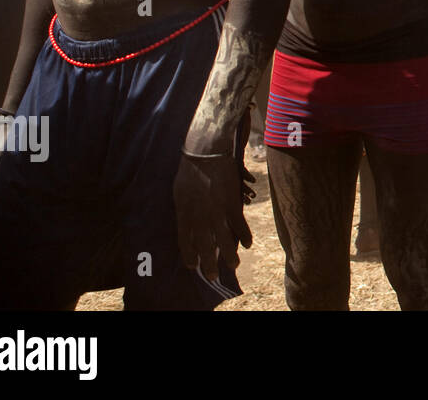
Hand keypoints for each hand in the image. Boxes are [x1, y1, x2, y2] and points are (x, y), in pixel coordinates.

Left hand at [173, 152, 251, 280]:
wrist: (207, 152)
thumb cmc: (192, 168)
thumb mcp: (180, 190)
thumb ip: (184, 208)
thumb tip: (185, 221)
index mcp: (183, 214)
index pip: (185, 242)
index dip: (189, 256)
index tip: (193, 266)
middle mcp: (198, 217)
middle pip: (203, 247)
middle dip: (208, 264)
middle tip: (212, 276)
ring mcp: (215, 212)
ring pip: (222, 241)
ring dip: (229, 255)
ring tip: (233, 265)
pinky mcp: (231, 204)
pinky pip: (239, 225)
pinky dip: (244, 236)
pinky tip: (247, 244)